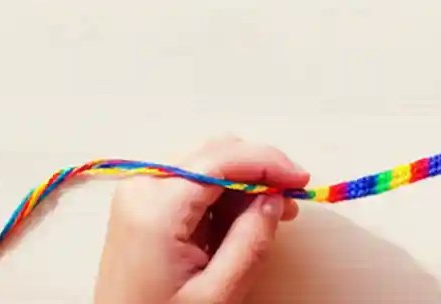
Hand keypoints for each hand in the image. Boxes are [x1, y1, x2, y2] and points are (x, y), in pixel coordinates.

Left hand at [94, 137, 308, 303]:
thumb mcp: (216, 294)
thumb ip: (250, 242)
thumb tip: (275, 199)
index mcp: (156, 208)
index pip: (221, 158)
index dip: (267, 162)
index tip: (301, 181)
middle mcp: (142, 186)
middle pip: (214, 151)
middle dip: (257, 170)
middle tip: (288, 203)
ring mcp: (138, 192)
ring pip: (206, 162)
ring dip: (242, 181)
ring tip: (269, 217)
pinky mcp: (142, 203)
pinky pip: (191, 181)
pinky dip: (222, 193)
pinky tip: (239, 222)